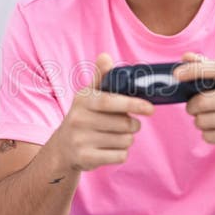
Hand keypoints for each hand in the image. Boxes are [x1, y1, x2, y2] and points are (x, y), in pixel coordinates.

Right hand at [54, 53, 154, 172]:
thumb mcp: (88, 96)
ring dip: (127, 139)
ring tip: (115, 136)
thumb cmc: (84, 117)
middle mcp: (78, 119)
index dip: (132, 103)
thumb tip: (105, 56)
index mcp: (83, 100)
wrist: (63, 148)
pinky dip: (120, 153)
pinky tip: (109, 149)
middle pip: (124, 124)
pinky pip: (119, 156)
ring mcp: (80, 140)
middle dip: (133, 125)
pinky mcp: (85, 158)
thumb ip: (100, 77)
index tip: (151, 108)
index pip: (110, 101)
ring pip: (124, 141)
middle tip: (128, 124)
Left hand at [172, 52, 214, 163]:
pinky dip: (207, 134)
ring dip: (199, 121)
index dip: (195, 70)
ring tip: (207, 119)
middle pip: (204, 101)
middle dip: (191, 106)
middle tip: (192, 107)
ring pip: (203, 120)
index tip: (176, 74)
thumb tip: (186, 57)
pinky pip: (209, 136)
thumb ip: (206, 67)